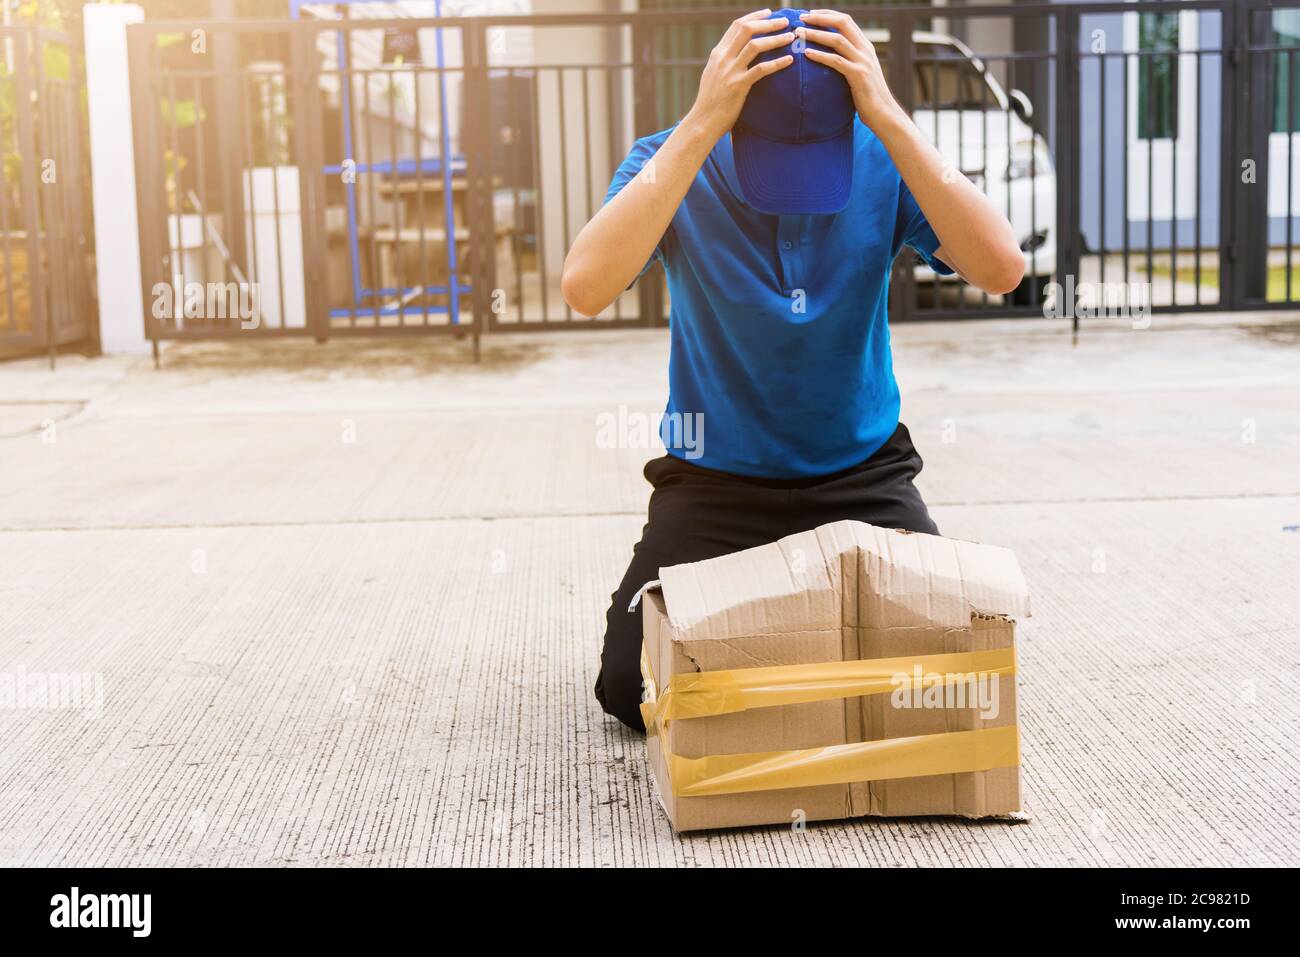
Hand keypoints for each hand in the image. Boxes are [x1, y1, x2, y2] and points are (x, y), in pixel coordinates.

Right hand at [685, 9, 794, 141]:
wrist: (702, 122)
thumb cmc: (710, 102)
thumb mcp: (713, 75)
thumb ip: (724, 62)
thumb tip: (737, 53)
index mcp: (718, 54)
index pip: (737, 26)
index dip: (754, 16)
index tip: (769, 13)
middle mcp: (723, 58)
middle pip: (747, 29)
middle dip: (768, 23)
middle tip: (785, 21)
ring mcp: (730, 71)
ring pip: (755, 45)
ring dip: (775, 39)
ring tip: (791, 37)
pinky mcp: (738, 86)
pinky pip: (761, 69)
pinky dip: (777, 63)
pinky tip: (789, 61)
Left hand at [797, 10, 903, 130]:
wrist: (884, 114)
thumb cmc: (868, 97)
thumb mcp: (860, 73)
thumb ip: (849, 61)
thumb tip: (831, 57)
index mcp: (865, 46)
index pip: (846, 21)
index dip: (827, 14)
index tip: (810, 14)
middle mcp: (865, 50)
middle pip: (842, 23)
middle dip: (820, 18)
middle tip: (801, 18)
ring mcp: (863, 62)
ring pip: (837, 40)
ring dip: (816, 34)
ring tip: (799, 34)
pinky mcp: (859, 76)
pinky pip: (836, 61)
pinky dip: (820, 55)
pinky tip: (807, 54)